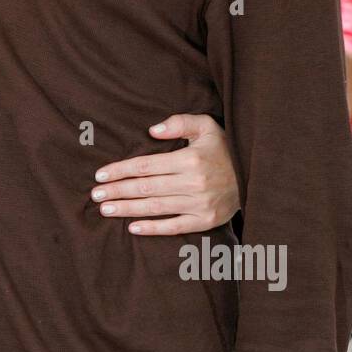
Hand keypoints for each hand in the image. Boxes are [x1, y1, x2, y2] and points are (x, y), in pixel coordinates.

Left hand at [90, 112, 240, 233]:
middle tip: (95, 195)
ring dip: (127, 209)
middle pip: (146, 188)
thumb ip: (180, 122)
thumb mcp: (207, 126)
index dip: (120, 170)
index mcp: (190, 159)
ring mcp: (199, 204)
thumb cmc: (225, 148)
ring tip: (105, 209)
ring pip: (155, 207)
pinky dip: (152, 228)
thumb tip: (152, 130)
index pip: (146, 166)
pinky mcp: (205, 220)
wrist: (257, 176)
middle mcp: (193, 183)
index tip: (100, 175)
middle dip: (117, 191)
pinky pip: (174, 227)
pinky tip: (132, 227)